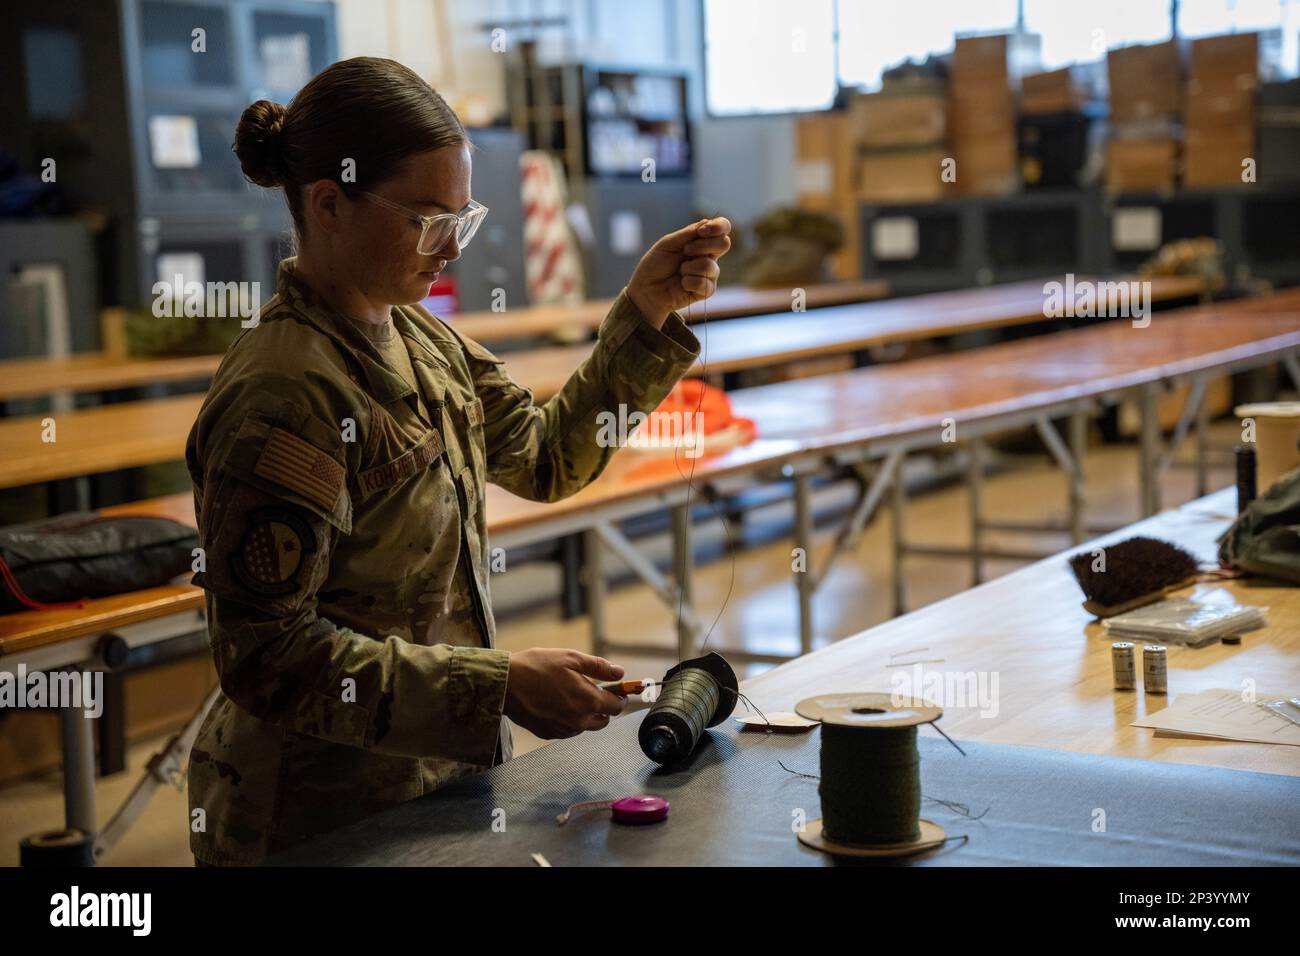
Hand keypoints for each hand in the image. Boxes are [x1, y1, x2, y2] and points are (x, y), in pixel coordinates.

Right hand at [503, 649, 626, 738]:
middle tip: (592, 689)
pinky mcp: (549, 733)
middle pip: (604, 720)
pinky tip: (557, 703)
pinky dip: (569, 719)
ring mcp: (564, 729)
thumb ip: (599, 667)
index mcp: (588, 701)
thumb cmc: (537, 667)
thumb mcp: (572, 658)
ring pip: (585, 726)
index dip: (620, 696)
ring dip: (585, 713)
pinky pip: (568, 729)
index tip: (617, 688)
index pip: (617, 706)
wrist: (505, 684)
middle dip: (603, 706)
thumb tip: (619, 673)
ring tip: (570, 694)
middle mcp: (579, 721)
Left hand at [626, 217, 732, 327]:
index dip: (718, 226)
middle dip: (703, 245)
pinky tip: (682, 284)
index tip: (702, 231)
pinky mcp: (706, 290)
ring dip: (690, 267)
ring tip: (679, 271)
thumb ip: (688, 234)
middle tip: (686, 251)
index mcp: (701, 241)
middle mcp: (708, 255)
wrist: (646, 289)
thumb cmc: (656, 265)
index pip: (722, 228)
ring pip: (710, 266)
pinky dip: (688, 282)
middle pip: (724, 243)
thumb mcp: (668, 243)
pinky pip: (704, 284)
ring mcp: (709, 273)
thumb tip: (707, 221)